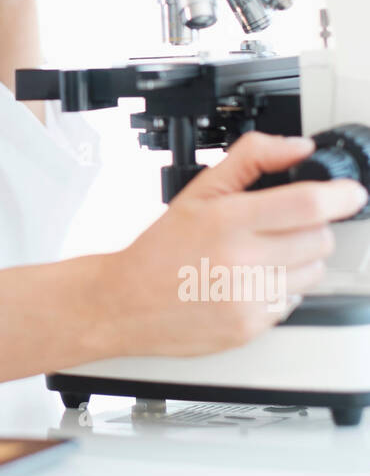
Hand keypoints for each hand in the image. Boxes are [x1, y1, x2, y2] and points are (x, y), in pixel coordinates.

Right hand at [83, 132, 368, 359]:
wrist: (127, 302)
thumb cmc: (161, 249)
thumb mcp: (199, 190)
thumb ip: (251, 158)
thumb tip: (296, 148)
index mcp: (228, 221)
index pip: (306, 204)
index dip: (340, 196)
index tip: (351, 194)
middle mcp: (242, 262)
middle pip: (319, 239)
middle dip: (312, 227)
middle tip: (284, 225)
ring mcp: (249, 299)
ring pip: (313, 272)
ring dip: (300, 260)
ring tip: (263, 256)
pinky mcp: (252, 328)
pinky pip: (293, 302)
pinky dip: (281, 289)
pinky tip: (250, 282)